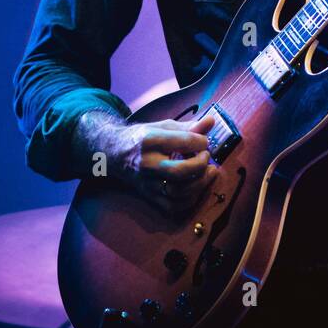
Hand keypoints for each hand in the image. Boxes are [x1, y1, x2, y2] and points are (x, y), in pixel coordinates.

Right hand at [94, 112, 220, 215]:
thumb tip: (211, 121)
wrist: (115, 154)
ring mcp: (147, 183)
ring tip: (208, 171)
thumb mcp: (163, 126)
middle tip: (206, 157)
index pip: (184, 142)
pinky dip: (190, 199)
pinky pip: (173, 206)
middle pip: (180, 172)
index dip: (202, 141)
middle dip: (200, 165)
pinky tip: (197, 186)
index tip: (204, 141)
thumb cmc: (144, 138)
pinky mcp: (149, 196)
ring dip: (200, 183)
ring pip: (178, 192)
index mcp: (151, 141)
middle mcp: (147, 164)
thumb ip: (189, 126)